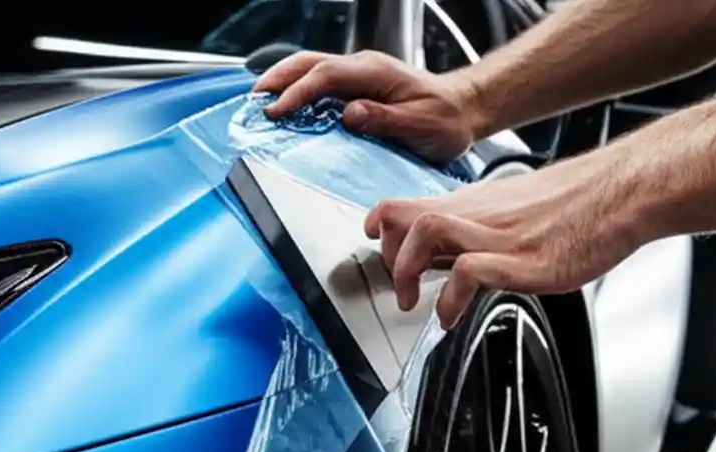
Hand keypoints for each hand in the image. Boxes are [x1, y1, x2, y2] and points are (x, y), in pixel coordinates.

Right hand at [251, 50, 484, 163]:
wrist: (461, 110)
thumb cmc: (445, 120)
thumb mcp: (422, 127)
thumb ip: (386, 120)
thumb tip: (350, 115)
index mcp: (377, 72)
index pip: (327, 75)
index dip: (299, 92)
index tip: (278, 111)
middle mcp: (365, 67)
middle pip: (311, 61)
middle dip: (279, 77)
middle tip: (254, 99)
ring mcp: (359, 73)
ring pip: (312, 67)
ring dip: (283, 80)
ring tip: (260, 100)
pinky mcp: (357, 85)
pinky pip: (320, 80)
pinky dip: (297, 88)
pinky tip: (284, 104)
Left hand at [367, 154, 648, 327]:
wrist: (621, 194)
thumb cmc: (576, 205)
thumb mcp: (513, 210)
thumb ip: (478, 229)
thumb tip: (448, 256)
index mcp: (472, 207)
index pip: (403, 206)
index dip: (378, 227)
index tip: (375, 250)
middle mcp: (477, 218)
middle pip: (402, 218)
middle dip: (387, 257)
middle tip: (401, 289)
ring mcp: (497, 238)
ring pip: (426, 231)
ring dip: (407, 270)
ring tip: (414, 302)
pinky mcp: (521, 262)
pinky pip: (470, 270)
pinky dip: (450, 298)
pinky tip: (451, 316)